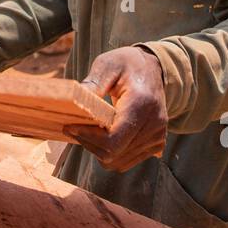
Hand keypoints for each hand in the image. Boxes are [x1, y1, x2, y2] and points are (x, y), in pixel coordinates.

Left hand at [64, 46, 167, 171]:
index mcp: (142, 104)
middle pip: (113, 154)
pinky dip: (110, 153)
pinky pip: (125, 161)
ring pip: (117, 162)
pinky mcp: (156, 144)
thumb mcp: (107, 65)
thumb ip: (92, 84)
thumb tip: (72, 102)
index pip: (113, 140)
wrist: (153, 69)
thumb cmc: (127, 65)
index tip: (69, 126)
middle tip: (73, 127)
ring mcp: (157, 137)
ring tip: (88, 130)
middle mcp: (154, 124)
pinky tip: (102, 135)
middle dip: (88, 144)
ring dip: (97, 150)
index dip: (87, 138)